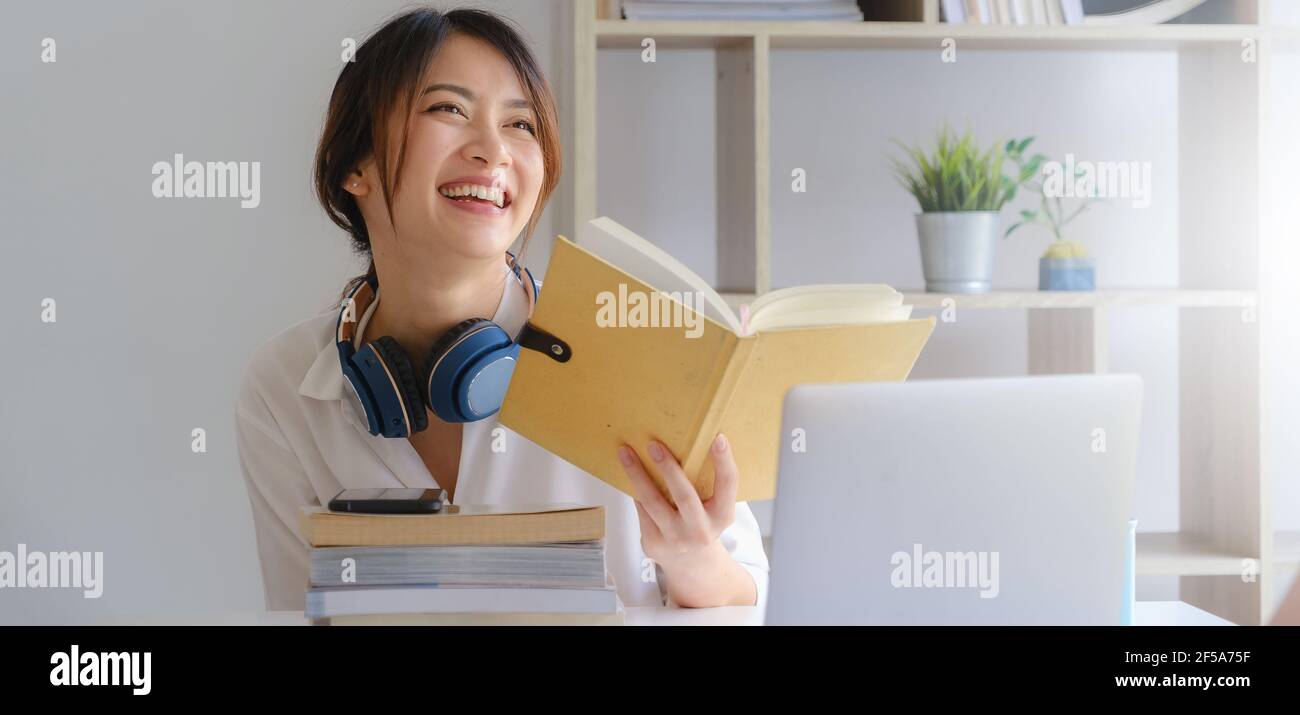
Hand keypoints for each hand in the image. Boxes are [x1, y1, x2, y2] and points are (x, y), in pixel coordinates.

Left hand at [616, 433, 737, 567]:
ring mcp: (676, 539)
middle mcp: (701, 530)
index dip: (724, 461)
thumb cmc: (702, 523)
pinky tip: (627, 473)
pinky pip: (641, 510)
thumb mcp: (714, 509)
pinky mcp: (654, 543)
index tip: (718, 437)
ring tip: (626, 453)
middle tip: (654, 444)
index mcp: (722, 515)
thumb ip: (704, 485)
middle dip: (669, 469)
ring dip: (637, 474)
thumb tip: (678, 445)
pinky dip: (635, 490)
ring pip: (653, 502)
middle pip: (685, 496)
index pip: (728, 484)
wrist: (692, 564)